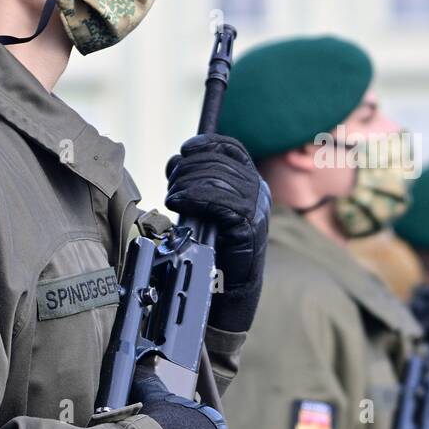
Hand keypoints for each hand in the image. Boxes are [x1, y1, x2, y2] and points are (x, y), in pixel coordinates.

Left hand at [164, 133, 269, 330]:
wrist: (233, 285)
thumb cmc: (217, 246)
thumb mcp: (208, 206)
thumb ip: (198, 183)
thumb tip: (176, 161)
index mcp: (251, 181)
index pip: (232, 148)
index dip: (207, 144)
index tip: (185, 150)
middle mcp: (258, 189)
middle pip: (218, 162)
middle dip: (187, 169)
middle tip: (170, 183)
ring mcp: (256, 206)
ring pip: (216, 179)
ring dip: (186, 184)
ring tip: (170, 197)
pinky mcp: (249, 223)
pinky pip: (218, 201)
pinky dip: (193, 197)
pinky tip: (177, 203)